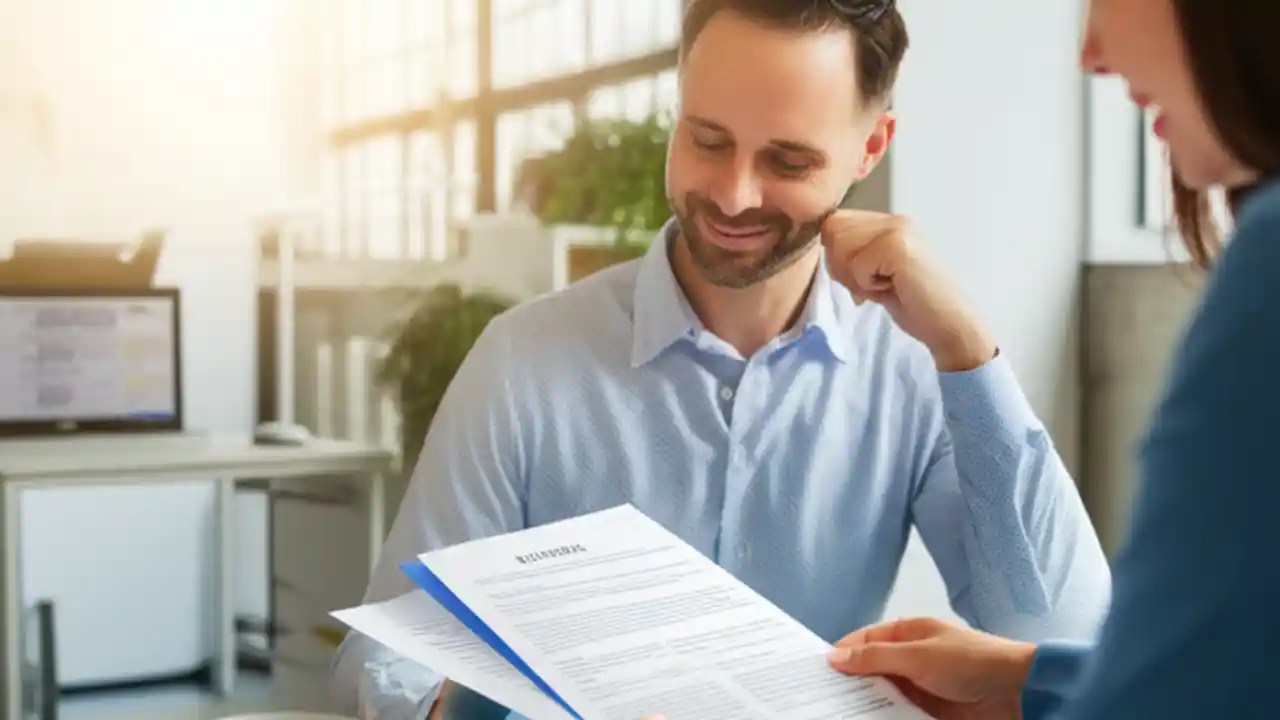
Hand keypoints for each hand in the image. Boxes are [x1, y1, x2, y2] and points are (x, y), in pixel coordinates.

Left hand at [821, 210, 995, 371]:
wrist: (950, 325)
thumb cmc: (914, 304)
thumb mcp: (876, 274)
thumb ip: (854, 255)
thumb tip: (822, 246)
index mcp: (887, 223)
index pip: (834, 222)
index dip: (837, 254)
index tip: (862, 278)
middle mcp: (893, 219)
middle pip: (833, 230)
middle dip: (842, 266)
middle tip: (873, 285)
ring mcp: (897, 229)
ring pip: (840, 245)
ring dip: (855, 276)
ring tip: (884, 286)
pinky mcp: (898, 246)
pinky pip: (857, 265)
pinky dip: (867, 285)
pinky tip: (893, 288)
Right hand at [827, 618, 1034, 719]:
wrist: (1019, 693)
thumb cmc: (970, 663)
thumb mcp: (918, 655)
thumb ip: (875, 657)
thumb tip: (834, 657)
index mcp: (909, 634)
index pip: (865, 641)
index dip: (841, 654)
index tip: (814, 671)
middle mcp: (911, 660)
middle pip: (870, 672)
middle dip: (847, 684)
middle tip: (818, 698)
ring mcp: (921, 688)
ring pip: (882, 697)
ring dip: (863, 706)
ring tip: (834, 714)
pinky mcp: (929, 714)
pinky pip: (897, 716)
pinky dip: (882, 719)